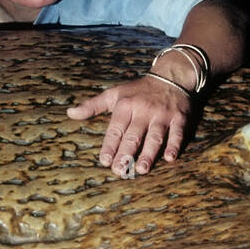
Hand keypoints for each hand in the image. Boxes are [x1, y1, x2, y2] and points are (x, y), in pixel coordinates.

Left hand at [66, 75, 191, 177]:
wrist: (171, 76)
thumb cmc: (138, 90)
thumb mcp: (114, 93)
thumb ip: (93, 105)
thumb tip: (70, 113)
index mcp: (125, 105)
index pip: (116, 128)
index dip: (110, 145)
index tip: (104, 161)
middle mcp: (143, 110)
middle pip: (134, 135)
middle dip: (126, 153)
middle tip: (119, 171)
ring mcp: (162, 114)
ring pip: (155, 136)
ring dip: (148, 153)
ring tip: (141, 169)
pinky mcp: (179, 118)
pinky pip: (177, 133)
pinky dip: (174, 145)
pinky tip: (169, 158)